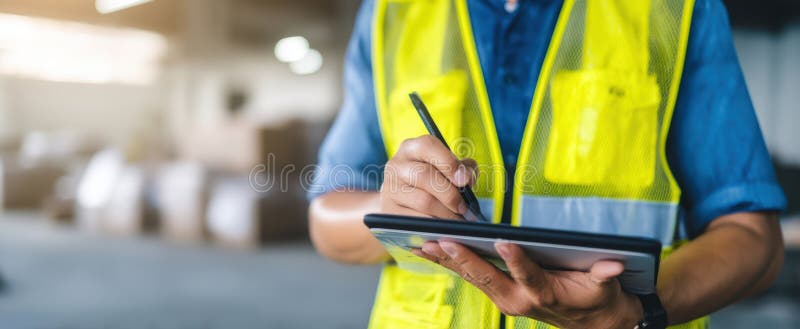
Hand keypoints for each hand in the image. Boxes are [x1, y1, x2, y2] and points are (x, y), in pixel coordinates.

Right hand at [380, 135, 477, 218]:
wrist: (403, 201)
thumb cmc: (432, 181)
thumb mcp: (447, 169)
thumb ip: (463, 168)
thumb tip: (467, 177)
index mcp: (412, 148)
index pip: (428, 146)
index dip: (448, 162)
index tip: (465, 180)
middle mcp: (396, 165)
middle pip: (425, 175)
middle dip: (450, 194)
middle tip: (464, 208)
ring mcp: (390, 188)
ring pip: (422, 201)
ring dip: (445, 213)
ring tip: (458, 220)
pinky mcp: (389, 211)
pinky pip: (416, 220)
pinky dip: (434, 226)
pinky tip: (444, 228)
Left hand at [413, 241, 642, 328]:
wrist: (591, 323)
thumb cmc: (597, 299)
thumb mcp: (606, 287)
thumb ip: (605, 275)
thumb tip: (613, 264)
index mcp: (544, 295)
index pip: (529, 276)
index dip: (517, 260)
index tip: (504, 242)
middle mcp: (518, 300)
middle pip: (488, 277)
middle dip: (465, 258)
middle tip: (443, 241)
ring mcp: (504, 298)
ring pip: (472, 277)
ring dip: (448, 260)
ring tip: (425, 242)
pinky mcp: (496, 294)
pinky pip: (470, 277)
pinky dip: (450, 263)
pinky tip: (430, 249)